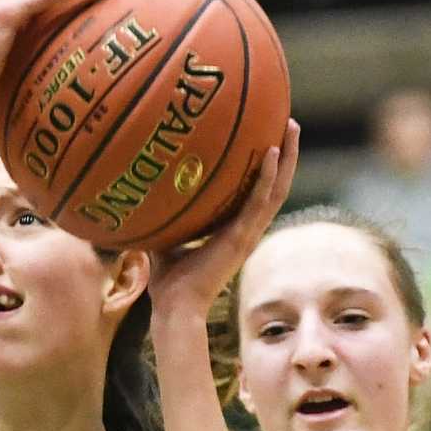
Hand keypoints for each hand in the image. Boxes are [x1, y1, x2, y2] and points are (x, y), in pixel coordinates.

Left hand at [146, 119, 299, 320]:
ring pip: (278, 190)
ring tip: (291, 127)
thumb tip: (139, 190)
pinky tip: (272, 151)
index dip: (267, 168)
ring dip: (287, 158)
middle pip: (276, 186)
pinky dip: (268, 176)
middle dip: (286, 154)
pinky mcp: (241, 238)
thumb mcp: (163, 239)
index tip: (268, 137)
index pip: (257, 194)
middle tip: (289, 122)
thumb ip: (161, 216)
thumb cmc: (167, 282)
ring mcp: (247, 234)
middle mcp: (246, 230)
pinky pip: (260, 201)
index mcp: (233, 231)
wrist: (175, 308)